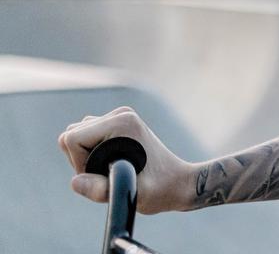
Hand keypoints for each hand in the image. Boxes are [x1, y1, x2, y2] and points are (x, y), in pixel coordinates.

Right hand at [58, 106, 195, 213]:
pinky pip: (86, 137)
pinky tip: (112, 164)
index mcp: (122, 122)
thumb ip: (101, 190)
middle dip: (80, 159)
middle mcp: (120, 114)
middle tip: (106, 174)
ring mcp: (119, 117)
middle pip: (71, 134)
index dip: (79, 163)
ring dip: (85, 157)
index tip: (102, 176)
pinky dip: (90, 153)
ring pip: (77, 135)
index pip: (72, 139)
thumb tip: (76, 182)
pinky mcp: (118, 125)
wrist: (178, 182)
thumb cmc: (158, 189)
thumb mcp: (129, 193)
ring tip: (111, 170)